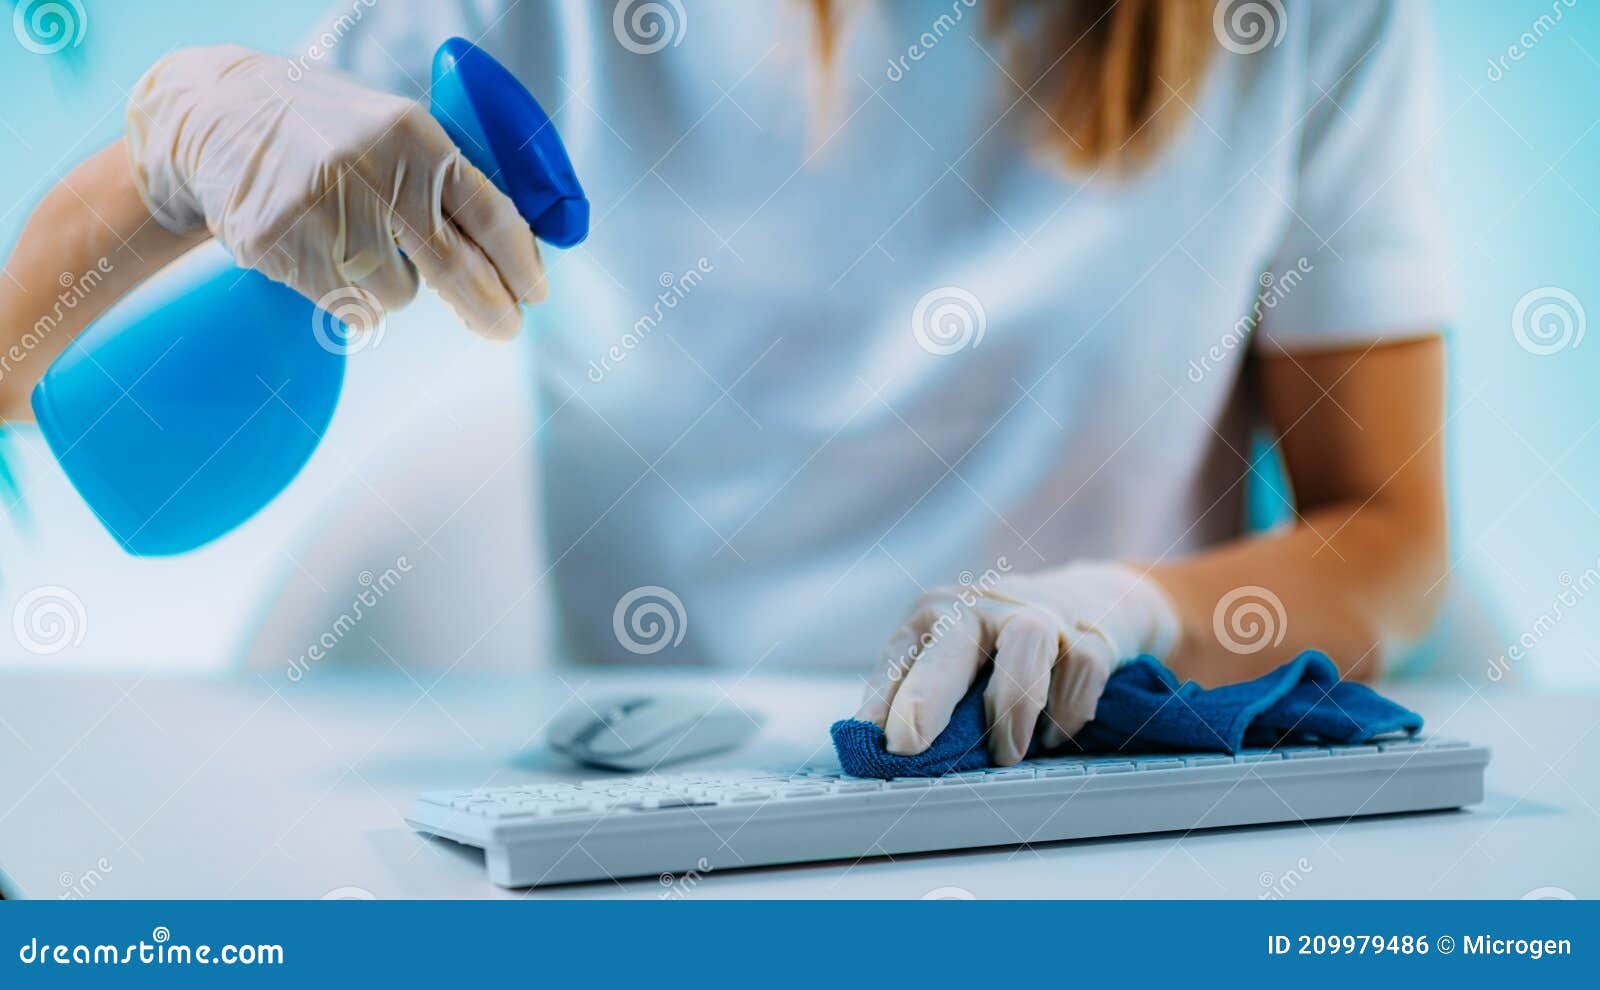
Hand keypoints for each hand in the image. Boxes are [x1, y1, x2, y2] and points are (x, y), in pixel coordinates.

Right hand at [124, 45, 545, 338]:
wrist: (218, 115)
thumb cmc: (330, 131)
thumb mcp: (396, 130)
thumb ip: (450, 180)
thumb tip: (518, 250)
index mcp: (412, 137)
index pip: (489, 213)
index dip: (521, 262)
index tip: (536, 292)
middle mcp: (369, 172)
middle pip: (454, 269)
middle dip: (489, 308)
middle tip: (505, 327)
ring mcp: (319, 212)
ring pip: (396, 296)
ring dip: (393, 286)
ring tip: (359, 240)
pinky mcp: (277, 247)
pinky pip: (344, 304)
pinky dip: (347, 292)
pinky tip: (322, 246)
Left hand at [856, 562, 1180, 764]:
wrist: (1087, 599)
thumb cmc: (1000, 644)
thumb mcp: (949, 659)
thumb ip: (913, 696)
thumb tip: (871, 747)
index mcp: (934, 615)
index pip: (900, 657)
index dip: (884, 701)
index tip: (879, 742)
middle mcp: (980, 606)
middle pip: (953, 643)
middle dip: (928, 694)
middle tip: (910, 742)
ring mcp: (1037, 614)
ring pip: (1027, 642)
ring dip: (1014, 705)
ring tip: (1007, 753)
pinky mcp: (1089, 632)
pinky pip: (1081, 667)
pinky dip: (1068, 711)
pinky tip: (1052, 735)